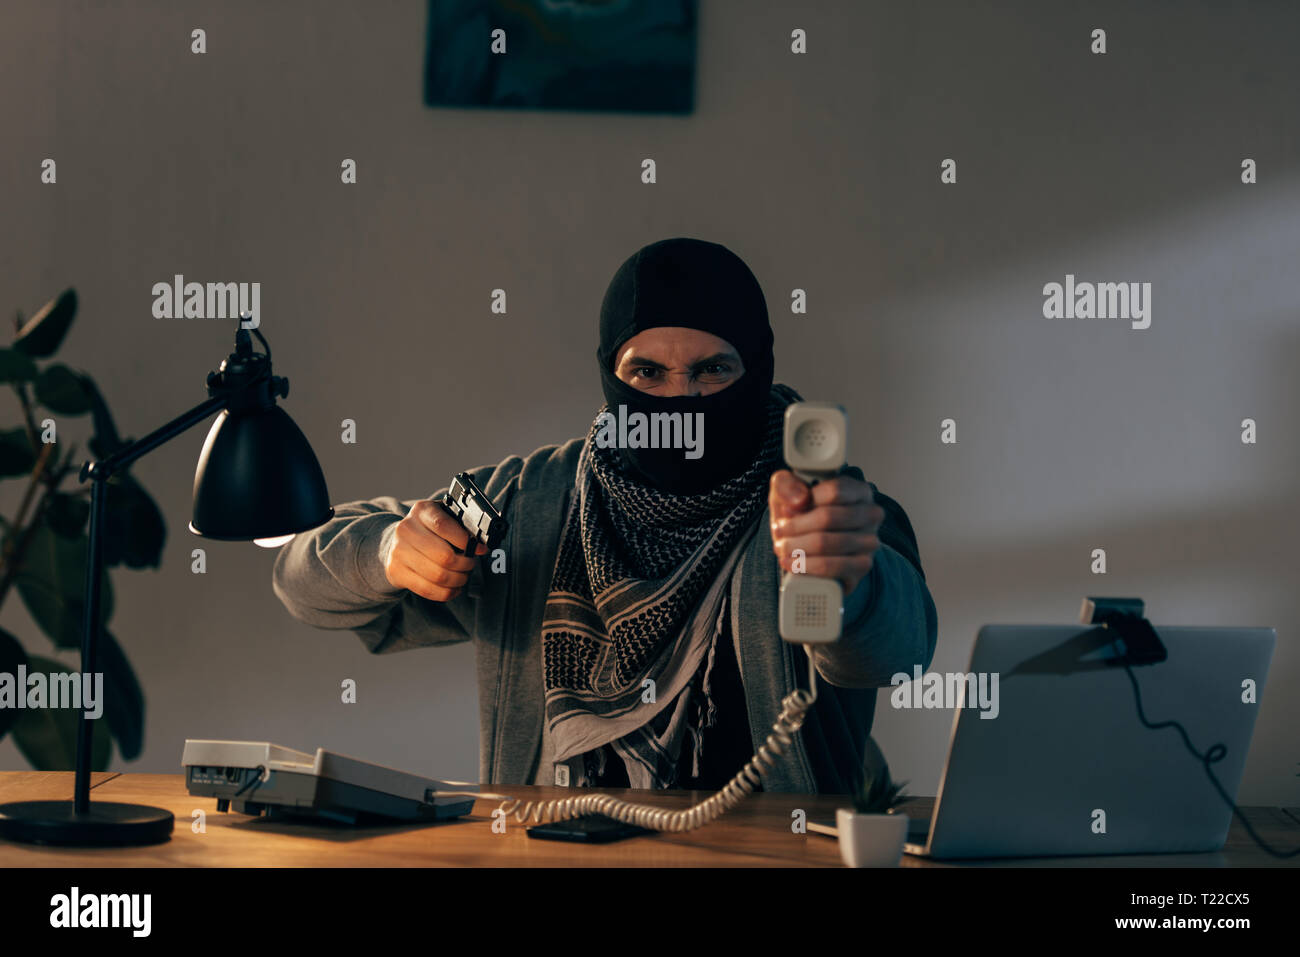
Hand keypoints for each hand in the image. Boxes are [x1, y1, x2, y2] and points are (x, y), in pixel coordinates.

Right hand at [383, 499, 485, 601]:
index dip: (465, 540)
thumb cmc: (430, 530)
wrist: (399, 541)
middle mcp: (406, 529)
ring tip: (463, 576)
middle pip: (443, 556)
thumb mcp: (444, 518)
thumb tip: (481, 546)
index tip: (479, 549)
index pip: (443, 526)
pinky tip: (454, 588)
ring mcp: (398, 551)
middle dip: (465, 564)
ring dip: (458, 580)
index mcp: (422, 511)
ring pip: (438, 576)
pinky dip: (446, 592)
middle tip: (471, 564)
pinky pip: (427, 589)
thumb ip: (461, 527)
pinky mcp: (396, 571)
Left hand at [768, 470, 884, 594]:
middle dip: (795, 526)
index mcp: (859, 490)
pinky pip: (831, 567)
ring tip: (782, 547)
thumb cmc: (802, 513)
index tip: (786, 510)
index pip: (834, 491)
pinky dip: (805, 566)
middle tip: (779, 531)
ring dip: (796, 546)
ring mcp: (870, 541)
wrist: (811, 547)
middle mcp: (871, 514)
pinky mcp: (862, 566)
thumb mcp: (788, 490)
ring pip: (826, 543)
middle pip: (828, 518)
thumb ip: (787, 484)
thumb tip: (800, 500)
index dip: (804, 501)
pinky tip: (792, 563)